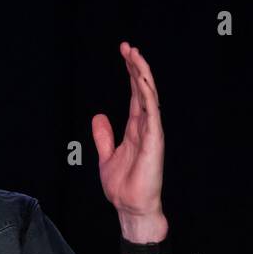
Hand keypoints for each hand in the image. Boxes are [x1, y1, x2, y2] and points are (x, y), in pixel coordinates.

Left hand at [92, 42, 165, 235]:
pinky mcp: (154, 140)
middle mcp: (145, 126)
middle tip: (127, 46)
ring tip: (134, 55)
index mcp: (135, 128)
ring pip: (149, 96)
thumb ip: (104, 136)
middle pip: (142, 89)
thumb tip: (99, 116)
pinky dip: (148, 95)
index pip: (134, 94)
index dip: (130, 73)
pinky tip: (142, 80)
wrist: (130, 206)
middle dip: (135, 67)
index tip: (124, 52)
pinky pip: (152, 113)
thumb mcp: (106, 156)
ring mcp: (151, 132)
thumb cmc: (123, 186)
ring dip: (142, 75)